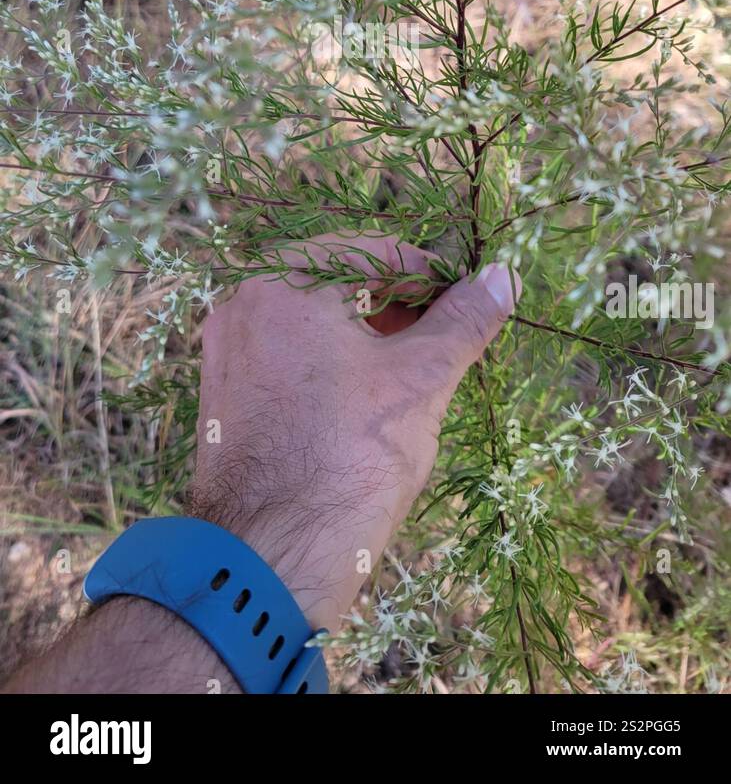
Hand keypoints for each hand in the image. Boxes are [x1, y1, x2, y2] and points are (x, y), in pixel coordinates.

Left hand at [190, 234, 520, 630]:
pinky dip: (333, 364)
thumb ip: (463, 320)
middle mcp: (242, 307)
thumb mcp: (420, 379)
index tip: (469, 299)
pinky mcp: (227, 400)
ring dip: (367, 333)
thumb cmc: (348, 458)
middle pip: (336, 280)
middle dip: (398, 302)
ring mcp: (228, 355)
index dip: (430, 272)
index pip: (371, 250)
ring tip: (415, 370)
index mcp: (280, 283)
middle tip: (446, 334)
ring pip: (312, 321)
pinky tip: (368, 401)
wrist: (269, 559)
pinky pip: (289, 358)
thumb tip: (503, 277)